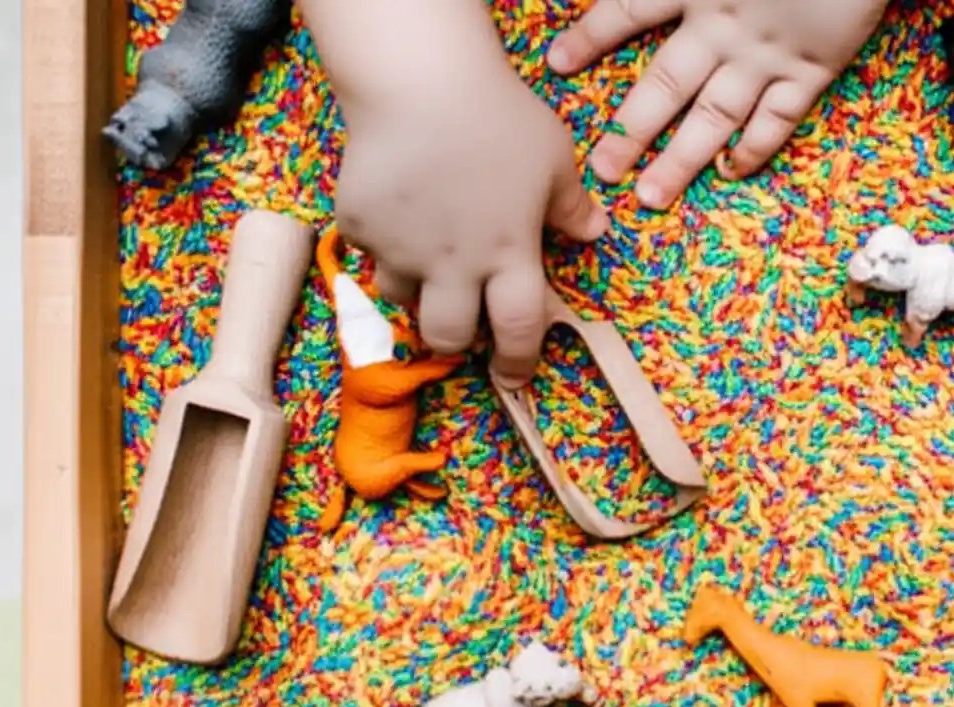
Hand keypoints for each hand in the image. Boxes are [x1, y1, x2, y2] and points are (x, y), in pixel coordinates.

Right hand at [305, 0, 609, 387]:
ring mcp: (400, 248)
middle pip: (447, 335)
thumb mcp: (552, 158)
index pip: (519, 329)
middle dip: (454, 341)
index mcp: (509, 254)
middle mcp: (454, 264)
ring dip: (414, 288)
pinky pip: (367, 249)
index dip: (519, 362)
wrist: (419, 81)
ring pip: (399, 295)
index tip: (514, 378)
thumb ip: (570, 205)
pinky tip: (393, 206)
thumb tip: (594, 233)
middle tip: (458, 323)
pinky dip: (380, 240)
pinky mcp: (358, 225)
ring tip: (424, 253)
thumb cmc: (498, 116)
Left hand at [548, 0, 888, 208]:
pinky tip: (732, 172)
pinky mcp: (815, 65)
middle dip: (629, 130)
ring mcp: (768, 51)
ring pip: (714, 115)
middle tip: (601, 170)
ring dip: (681, 159)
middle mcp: (724, 23)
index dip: (591, 38)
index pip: (627, 11)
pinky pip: (779, 118)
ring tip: (650, 195)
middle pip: (664, 85)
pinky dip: (756, 149)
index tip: (555, 65)